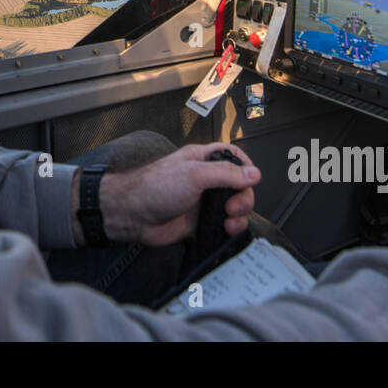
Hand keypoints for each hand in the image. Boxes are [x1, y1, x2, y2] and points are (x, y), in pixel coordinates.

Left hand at [92, 143, 259, 246]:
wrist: (133, 215)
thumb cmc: (154, 188)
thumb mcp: (195, 174)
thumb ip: (226, 173)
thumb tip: (254, 173)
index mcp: (202, 160)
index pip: (233, 157)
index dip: (246, 167)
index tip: (251, 178)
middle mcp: (204, 179)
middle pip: (238, 186)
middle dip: (243, 197)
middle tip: (233, 206)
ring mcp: (202, 201)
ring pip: (233, 207)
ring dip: (239, 215)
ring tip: (228, 221)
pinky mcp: (199, 222)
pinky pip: (222, 225)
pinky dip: (229, 229)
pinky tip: (225, 230)